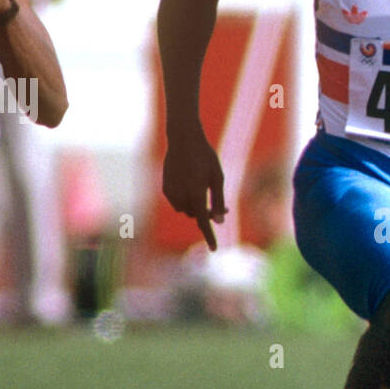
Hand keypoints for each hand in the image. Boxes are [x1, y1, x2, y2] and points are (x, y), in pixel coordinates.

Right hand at [163, 128, 227, 251]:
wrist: (183, 138)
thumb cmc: (205, 156)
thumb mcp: (217, 177)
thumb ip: (218, 200)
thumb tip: (220, 221)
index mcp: (197, 194)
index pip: (203, 222)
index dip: (209, 236)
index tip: (214, 249)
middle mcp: (182, 196)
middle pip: (196, 216)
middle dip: (208, 214)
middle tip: (224, 209)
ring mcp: (171, 193)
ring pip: (186, 210)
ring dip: (197, 207)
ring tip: (208, 194)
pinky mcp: (165, 188)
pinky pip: (178, 202)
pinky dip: (187, 200)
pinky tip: (194, 186)